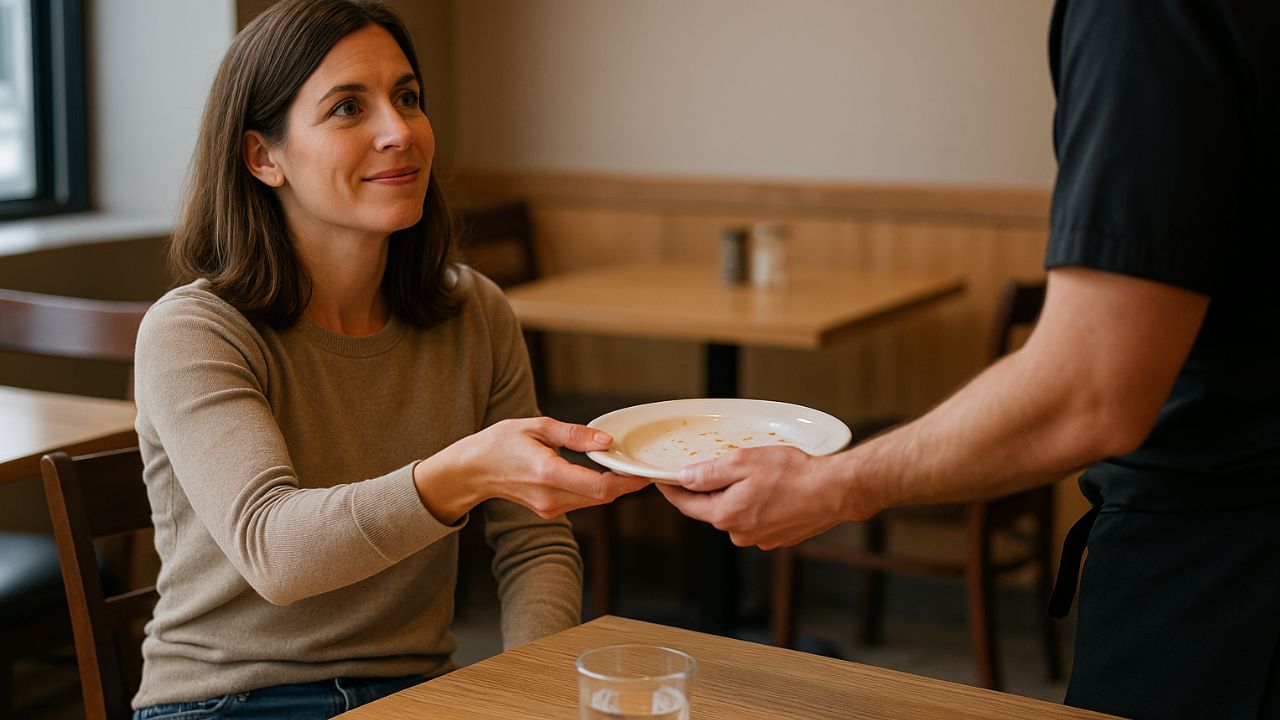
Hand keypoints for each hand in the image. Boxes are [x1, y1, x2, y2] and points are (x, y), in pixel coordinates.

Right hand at [416, 417, 649, 521]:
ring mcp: (550, 508)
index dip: (626, 481)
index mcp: (548, 473)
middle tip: (642, 465)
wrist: (474, 470)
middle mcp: (551, 497)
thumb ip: (575, 435)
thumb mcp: (537, 426)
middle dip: (625, 483)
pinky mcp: (550, 511)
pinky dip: (596, 489)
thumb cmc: (502, 442)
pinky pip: (582, 502)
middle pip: (602, 497)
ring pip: (594, 501)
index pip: (599, 487)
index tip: (643, 469)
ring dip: (612, 486)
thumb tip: (606, 441)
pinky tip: (602, 472)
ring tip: (625, 464)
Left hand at [656, 445, 852, 549]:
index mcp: (726, 515)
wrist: (835, 491)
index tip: (663, 480)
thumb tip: (684, 478)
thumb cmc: (793, 473)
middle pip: (713, 509)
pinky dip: (758, 505)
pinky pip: (757, 520)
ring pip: (737, 514)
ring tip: (759, 476)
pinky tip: (774, 490)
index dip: (673, 490)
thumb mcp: (744, 462)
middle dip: (712, 490)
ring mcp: (760, 538)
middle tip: (722, 466)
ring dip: (739, 497)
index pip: (687, 505)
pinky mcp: (779, 538)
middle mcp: (739, 533)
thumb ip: (709, 473)